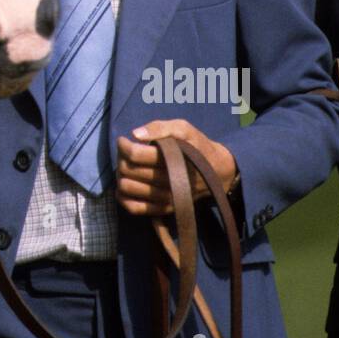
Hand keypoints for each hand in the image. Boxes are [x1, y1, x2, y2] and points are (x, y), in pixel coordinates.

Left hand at [116, 118, 237, 216]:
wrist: (217, 172)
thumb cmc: (197, 146)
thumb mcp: (184, 128)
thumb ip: (160, 127)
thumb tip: (135, 134)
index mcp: (171, 159)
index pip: (134, 154)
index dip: (123, 145)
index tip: (124, 140)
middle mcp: (168, 182)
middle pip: (127, 170)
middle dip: (121, 158)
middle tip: (127, 153)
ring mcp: (165, 198)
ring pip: (126, 188)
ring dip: (121, 175)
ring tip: (128, 167)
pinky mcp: (164, 209)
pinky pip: (133, 208)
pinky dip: (123, 197)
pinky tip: (127, 184)